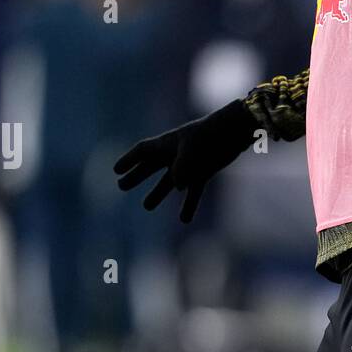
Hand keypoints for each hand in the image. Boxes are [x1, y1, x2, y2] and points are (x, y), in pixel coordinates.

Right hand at [113, 98, 255, 222]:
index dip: (129, 160)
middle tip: (121, 186)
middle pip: (151, 166)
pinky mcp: (204, 172)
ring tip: (146, 206)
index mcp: (168, 143)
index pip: (143, 151)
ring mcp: (190, 163)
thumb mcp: (192, 150)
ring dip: (158, 193)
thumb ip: (181, 168)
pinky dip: (189, 204)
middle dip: (137, 176)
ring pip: (170, 181)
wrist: (235, 131)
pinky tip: (184, 220)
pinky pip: (194, 191)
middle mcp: (176, 153)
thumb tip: (178, 186)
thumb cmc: (211, 136)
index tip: (116, 170)